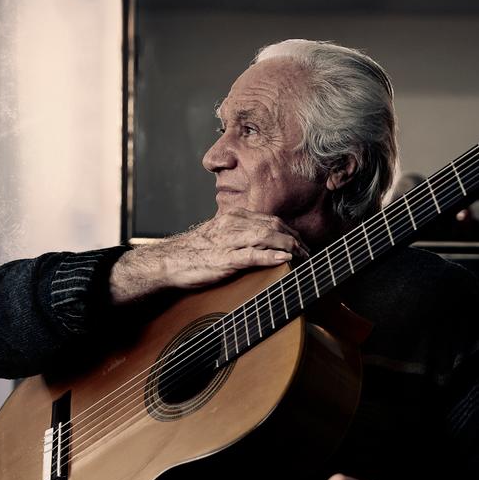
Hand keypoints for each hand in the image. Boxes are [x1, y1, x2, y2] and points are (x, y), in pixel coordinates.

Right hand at [109, 208, 308, 303]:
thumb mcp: (221, 237)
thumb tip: (267, 246)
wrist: (169, 261)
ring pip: (267, 236)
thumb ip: (242, 237)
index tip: (304, 244)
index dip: (292, 232)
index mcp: (235, 217)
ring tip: (304, 257)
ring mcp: (229, 240)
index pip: (271, 219)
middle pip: (274, 226)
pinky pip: (252, 255)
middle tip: (310, 253)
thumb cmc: (195, 253)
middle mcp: (234, 224)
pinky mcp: (224, 258)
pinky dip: (270, 256)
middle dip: (296, 239)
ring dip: (290, 247)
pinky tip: (285, 260)